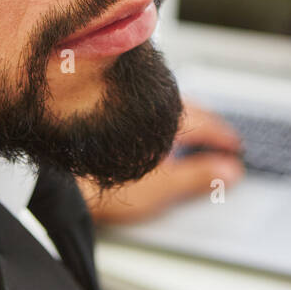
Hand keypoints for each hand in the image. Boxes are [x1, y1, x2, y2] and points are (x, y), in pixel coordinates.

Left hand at [78, 98, 244, 223]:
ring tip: (189, 132)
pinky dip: (157, 116)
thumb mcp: (161, 186)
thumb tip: (229, 172)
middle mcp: (149, 103)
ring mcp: (126, 103)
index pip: (207, 125)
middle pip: (188, 109)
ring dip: (182, 117)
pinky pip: (144, 105)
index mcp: (168, 119)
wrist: (55, 175)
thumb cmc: (99, 180)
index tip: (235, 146)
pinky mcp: (105, 107)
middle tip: (219, 137)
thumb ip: (197, 177)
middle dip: (206, 123)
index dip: (224, 137)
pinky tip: (148, 127)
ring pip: (165, 104)